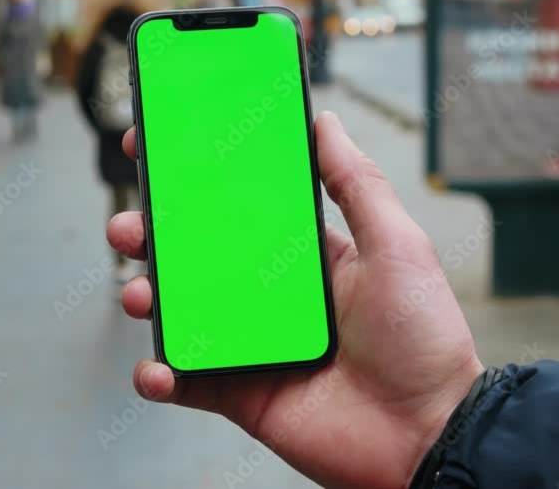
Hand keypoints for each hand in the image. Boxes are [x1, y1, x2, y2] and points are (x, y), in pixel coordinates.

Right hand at [107, 112, 483, 488]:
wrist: (428, 435)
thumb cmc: (423, 338)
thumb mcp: (396, 246)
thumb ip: (357, 183)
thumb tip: (324, 122)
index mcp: (303, 256)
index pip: (238, 209)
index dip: (197, 183)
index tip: (158, 151)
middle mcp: (269, 296)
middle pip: (194, 257)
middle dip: (153, 236)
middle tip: (130, 225)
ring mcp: (250, 344)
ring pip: (180, 312)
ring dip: (146, 297)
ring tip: (140, 293)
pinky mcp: (240, 393)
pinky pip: (186, 381)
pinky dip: (159, 375)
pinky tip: (157, 368)